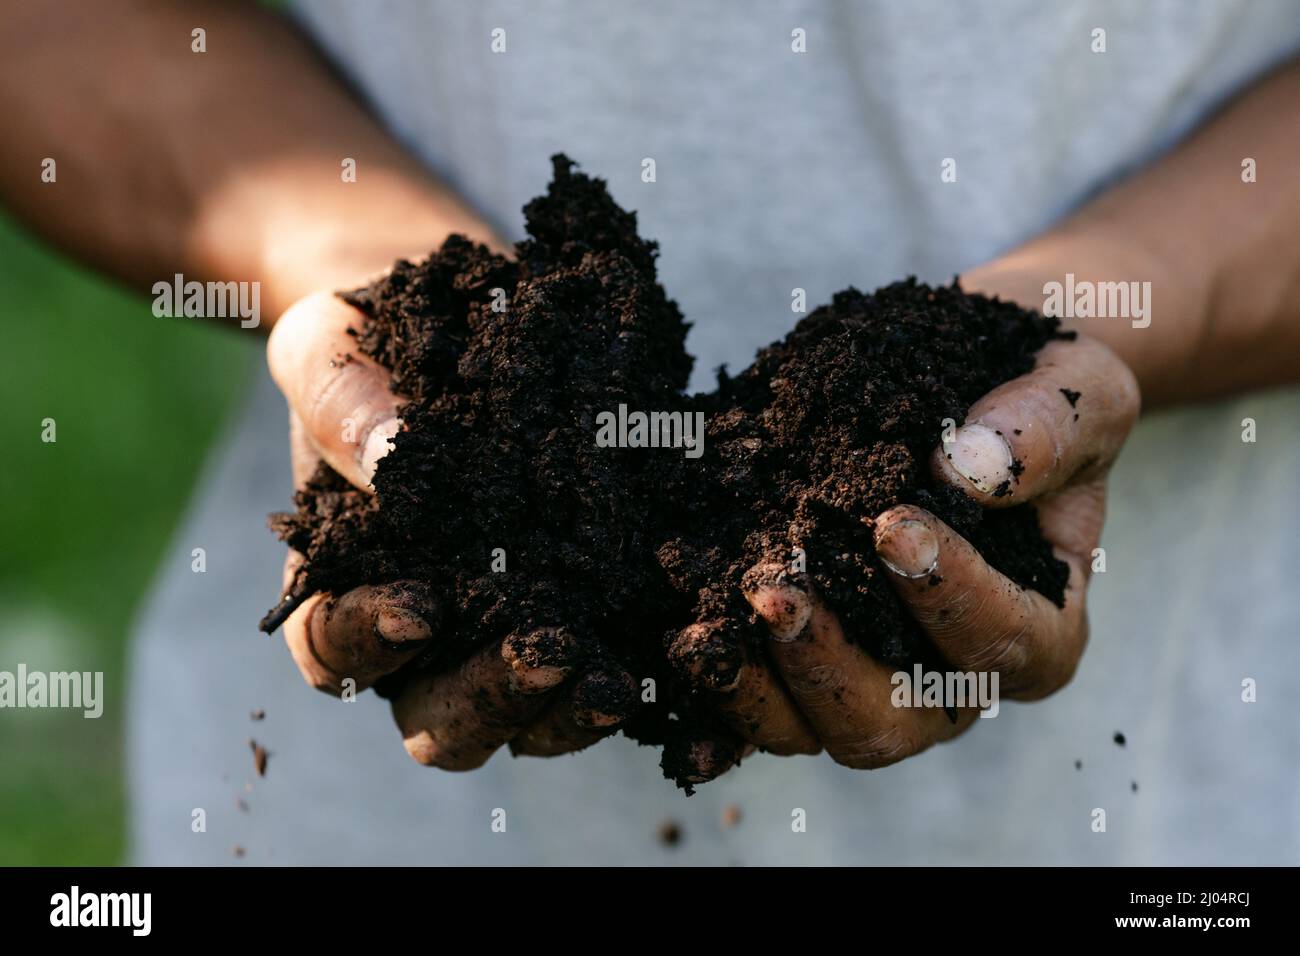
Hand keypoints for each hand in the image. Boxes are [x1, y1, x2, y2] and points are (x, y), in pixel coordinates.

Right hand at [266, 290, 638, 768]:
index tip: (422, 607)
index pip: (332, 647)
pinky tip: (671, 655)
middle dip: (487, 698)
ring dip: (562, 714)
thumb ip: (339, 399)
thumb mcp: (332, 346)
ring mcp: (500, 630)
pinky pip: (593, 677)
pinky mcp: (577, 612)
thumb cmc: (371, 341)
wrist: (461, 317)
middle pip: (434, 716)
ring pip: (519, 723)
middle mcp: (422, 630)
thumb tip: (391, 459)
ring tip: (613, 680)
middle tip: (547, 654)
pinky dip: (624, 682)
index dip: (369, 641)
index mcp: (344, 580)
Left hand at [684, 333, 1139, 774]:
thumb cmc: (1040, 396)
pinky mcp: (801, 655)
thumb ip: (1046, 432)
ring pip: (809, 726)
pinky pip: (752, 702)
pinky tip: (674, 658)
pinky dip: (712, 694)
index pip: (999, 643)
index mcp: (1036, 630)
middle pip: (891, 720)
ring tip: (699, 635)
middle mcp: (948, 678)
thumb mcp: (1077, 393)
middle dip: (827, 665)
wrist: (969, 381)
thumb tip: (973, 469)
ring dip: (753, 686)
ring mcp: (868, 674)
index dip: (948, 597)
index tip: (893, 527)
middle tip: (775, 594)